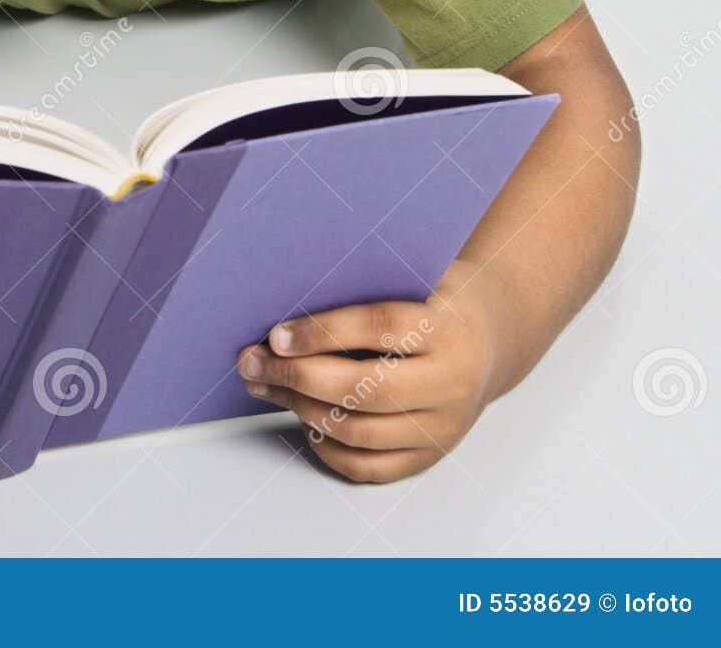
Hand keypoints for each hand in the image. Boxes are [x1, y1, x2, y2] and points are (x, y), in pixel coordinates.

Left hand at [235, 258, 509, 482]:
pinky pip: (369, 467)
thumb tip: (283, 296)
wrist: (491, 339)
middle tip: (252, 363)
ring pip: (360, 432)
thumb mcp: (412, 276)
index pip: (379, 329)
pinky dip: (327, 448)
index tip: (275, 335)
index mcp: (446, 328)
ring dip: (300, 409)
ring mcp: (443, 426)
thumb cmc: (435, 300)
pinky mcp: (430, 456)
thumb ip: (362, 286)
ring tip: (264, 386)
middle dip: (297, 378)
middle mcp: (451, 382)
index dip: (322, 333)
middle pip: (365, 389)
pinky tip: (302, 419)